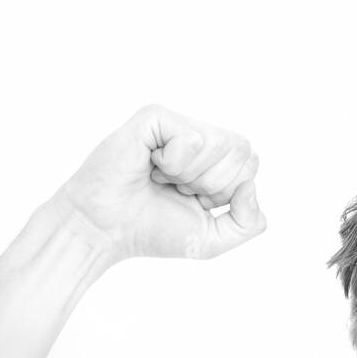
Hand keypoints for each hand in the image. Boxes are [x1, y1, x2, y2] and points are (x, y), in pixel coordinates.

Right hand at [56, 104, 266, 261]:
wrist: (105, 230)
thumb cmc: (151, 231)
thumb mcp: (212, 239)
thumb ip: (247, 223)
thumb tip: (251, 187)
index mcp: (215, 161)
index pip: (251, 163)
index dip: (226, 191)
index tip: (193, 200)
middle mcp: (199, 137)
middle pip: (242, 150)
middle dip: (212, 183)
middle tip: (177, 188)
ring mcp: (177, 124)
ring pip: (219, 143)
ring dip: (190, 175)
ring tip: (161, 177)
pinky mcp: (155, 118)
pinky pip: (192, 139)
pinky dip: (173, 164)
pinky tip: (149, 166)